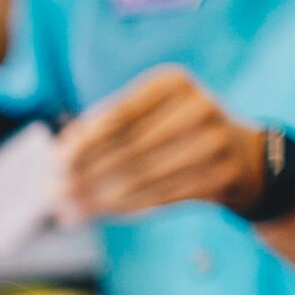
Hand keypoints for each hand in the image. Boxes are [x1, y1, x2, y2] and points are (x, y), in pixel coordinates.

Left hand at [56, 65, 265, 220]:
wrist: (244, 155)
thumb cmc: (175, 130)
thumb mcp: (147, 113)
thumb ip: (105, 126)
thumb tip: (60, 150)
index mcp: (173, 82)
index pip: (118, 115)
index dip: (82, 142)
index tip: (53, 163)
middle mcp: (198, 107)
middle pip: (127, 148)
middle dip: (84, 175)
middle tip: (51, 194)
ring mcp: (214, 142)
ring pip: (141, 177)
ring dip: (97, 197)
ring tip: (66, 210)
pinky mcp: (220, 176)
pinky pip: (160, 197)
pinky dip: (123, 208)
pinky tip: (97, 212)